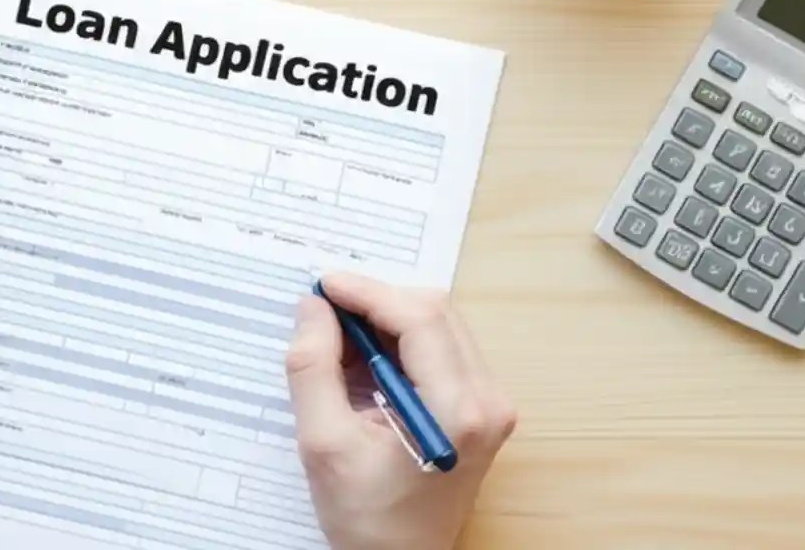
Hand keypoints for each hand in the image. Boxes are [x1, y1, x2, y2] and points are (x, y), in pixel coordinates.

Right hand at [285, 273, 516, 549]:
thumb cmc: (367, 518)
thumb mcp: (323, 443)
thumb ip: (314, 368)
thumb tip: (312, 308)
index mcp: (459, 411)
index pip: (418, 319)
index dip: (367, 292)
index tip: (323, 286)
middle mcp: (488, 400)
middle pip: (435, 312)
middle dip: (376, 302)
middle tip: (325, 312)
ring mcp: (491, 403)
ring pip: (440, 324)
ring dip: (387, 320)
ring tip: (340, 341)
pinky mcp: (482, 407)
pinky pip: (443, 348)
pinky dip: (401, 341)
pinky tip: (366, 361)